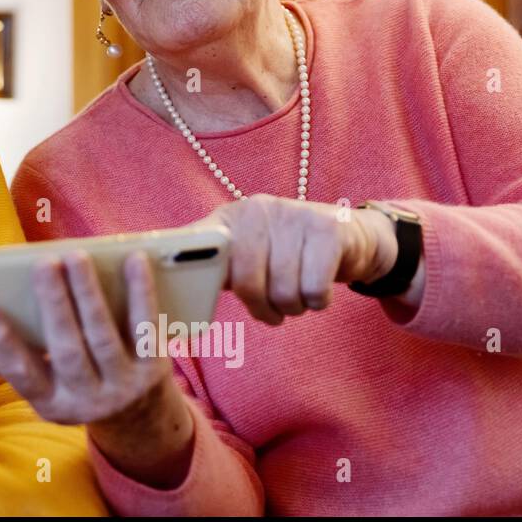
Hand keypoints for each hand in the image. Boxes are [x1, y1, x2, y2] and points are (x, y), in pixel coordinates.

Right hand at [0, 251, 194, 487]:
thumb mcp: (46, 386)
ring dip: (88, 294)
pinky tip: (133, 261)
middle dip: (53, 306)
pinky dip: (140, 293)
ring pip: (102, 336)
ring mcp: (122, 386)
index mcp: (50, 403)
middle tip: (41, 265)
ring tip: (75, 256)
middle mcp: (86, 400)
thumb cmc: (77, 385)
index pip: (21, 374)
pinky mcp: (153, 370)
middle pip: (67, 350)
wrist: (139, 419)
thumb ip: (16, 359)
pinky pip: (146, 327)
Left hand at [200, 195, 397, 323]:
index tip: (203, 295)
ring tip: (296, 299)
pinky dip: (317, 301)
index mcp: (229, 218)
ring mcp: (294, 215)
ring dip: (292, 308)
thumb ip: (213, 267)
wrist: (349, 236)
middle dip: (262, 308)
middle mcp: (257, 209)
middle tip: (272, 312)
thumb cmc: (285, 254)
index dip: (197, 275)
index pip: (201, 247)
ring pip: (284, 290)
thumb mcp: (246, 253)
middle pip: (247, 282)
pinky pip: (314, 288)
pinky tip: (317, 291)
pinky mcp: (328, 230)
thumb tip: (172, 292)